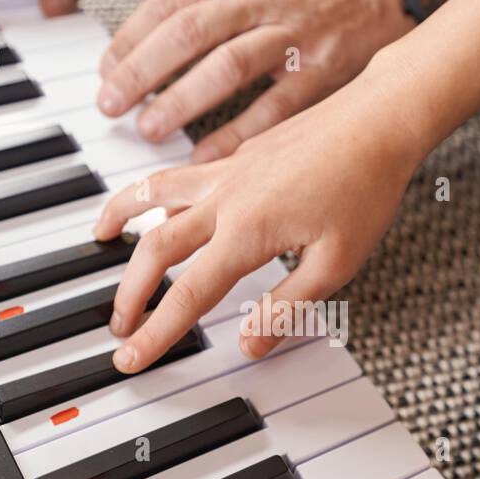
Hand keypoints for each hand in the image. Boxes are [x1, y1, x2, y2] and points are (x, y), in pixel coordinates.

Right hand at [92, 61, 425, 369]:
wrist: (380, 120)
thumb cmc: (366, 187)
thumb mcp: (336, 264)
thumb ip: (286, 307)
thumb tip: (249, 345)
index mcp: (247, 232)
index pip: (188, 295)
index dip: (155, 333)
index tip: (131, 358)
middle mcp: (225, 199)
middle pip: (155, 250)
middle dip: (129, 293)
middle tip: (117, 325)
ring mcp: (227, 172)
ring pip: (152, 195)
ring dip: (120, 219)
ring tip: (99, 238)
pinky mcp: (236, 155)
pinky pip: (178, 175)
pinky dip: (153, 192)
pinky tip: (155, 203)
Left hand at [96, 0, 413, 159]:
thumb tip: (169, 24)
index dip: (132, 36)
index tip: (108, 67)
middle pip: (187, 31)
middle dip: (140, 72)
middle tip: (110, 104)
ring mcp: (298, 32)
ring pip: (223, 67)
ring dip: (178, 103)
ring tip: (148, 130)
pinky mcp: (326, 70)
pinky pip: (271, 109)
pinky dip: (234, 137)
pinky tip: (206, 158)